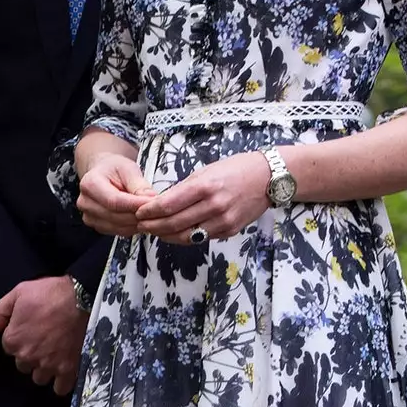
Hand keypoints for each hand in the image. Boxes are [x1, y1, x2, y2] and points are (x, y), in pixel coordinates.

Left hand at [0, 277, 85, 394]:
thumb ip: (1, 310)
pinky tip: (63, 372)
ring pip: (39, 377)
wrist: (80, 298)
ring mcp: (48, 365)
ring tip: (53, 356)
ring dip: (44, 369)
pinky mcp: (68, 369)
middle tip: (42, 342)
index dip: (19, 339)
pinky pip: (60, 388)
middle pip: (23, 365)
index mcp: (13, 339)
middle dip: (30, 355)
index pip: (9, 348)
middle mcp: (28, 357)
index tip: (29, 331)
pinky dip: (61, 383)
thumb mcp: (19, 292)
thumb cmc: (48, 293)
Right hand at [75, 154, 156, 236]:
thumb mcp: (128, 168)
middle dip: (139, 214)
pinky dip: (132, 227)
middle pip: (116, 216)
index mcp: (90, 184)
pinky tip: (138, 217)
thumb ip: (139, 184)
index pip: (115, 201)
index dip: (135, 205)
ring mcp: (90, 216)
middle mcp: (86, 202)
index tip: (152, 203)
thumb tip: (151, 198)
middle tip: (155, 208)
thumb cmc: (114, 169)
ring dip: (137, 222)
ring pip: (119, 227)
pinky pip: (118, 232)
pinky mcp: (97, 225)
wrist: (104, 173)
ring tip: (147, 212)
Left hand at [135, 151, 270, 243]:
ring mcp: (223, 221)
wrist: (268, 178)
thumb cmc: (234, 169)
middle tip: (141, 225)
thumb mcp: (205, 171)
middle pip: (174, 223)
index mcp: (204, 186)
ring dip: (167, 235)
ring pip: (187, 236)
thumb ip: (184, 188)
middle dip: (153, 226)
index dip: (149, 211)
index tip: (138, 212)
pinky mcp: (230, 230)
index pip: (168, 205)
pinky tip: (176, 233)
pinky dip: (186, 237)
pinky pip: (202, 237)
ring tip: (154, 232)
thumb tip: (162, 202)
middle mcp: (213, 205)